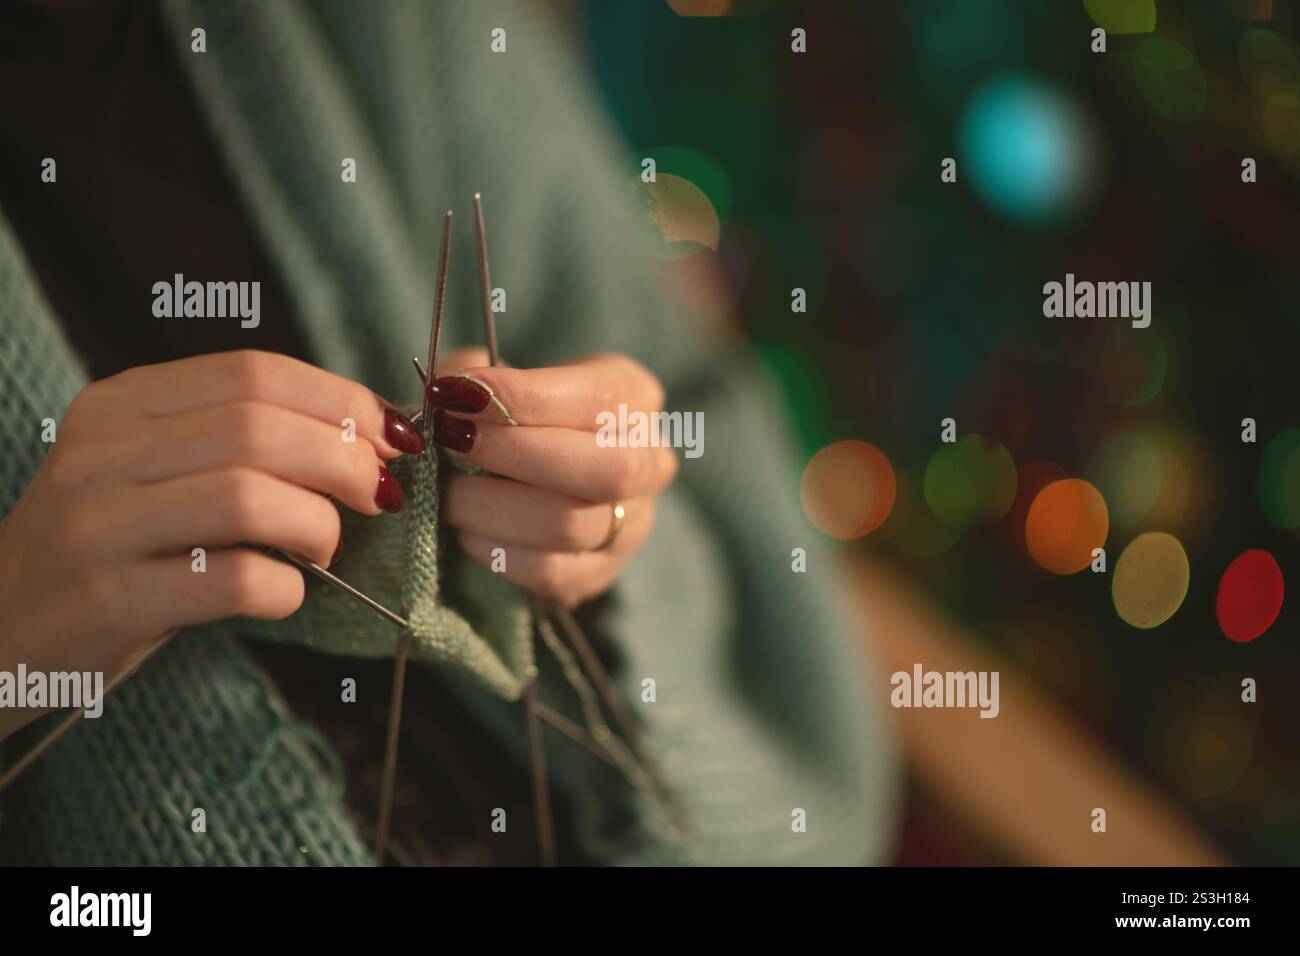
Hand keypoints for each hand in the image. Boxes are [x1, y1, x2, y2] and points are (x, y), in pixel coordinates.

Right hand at [0, 350, 422, 740]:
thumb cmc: (114, 546)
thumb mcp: (155, 469)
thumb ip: (239, 440)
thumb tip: (371, 434)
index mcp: (122, 404)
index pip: (252, 372)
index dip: (340, 399)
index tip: (392, 436)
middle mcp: (102, 453)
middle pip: (258, 430)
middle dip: (345, 461)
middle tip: (380, 496)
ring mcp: (97, 526)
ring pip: (248, 498)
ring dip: (318, 525)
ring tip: (325, 548)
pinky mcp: (106, 600)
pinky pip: (229, 581)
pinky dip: (282, 588)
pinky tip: (283, 593)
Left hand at [427, 349, 676, 607]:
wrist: (525, 476)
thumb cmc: (511, 416)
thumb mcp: (498, 377)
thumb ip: (469, 375)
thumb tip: (448, 393)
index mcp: (634, 395)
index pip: (597, 398)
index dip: (524, 398)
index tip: (457, 396)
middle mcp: (650, 460)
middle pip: (608, 469)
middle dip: (516, 455)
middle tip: (453, 443)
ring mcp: (634, 523)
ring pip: (573, 524)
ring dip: (493, 508)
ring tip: (451, 492)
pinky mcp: (602, 570)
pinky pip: (554, 572)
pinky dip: (500, 553)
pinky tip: (470, 532)